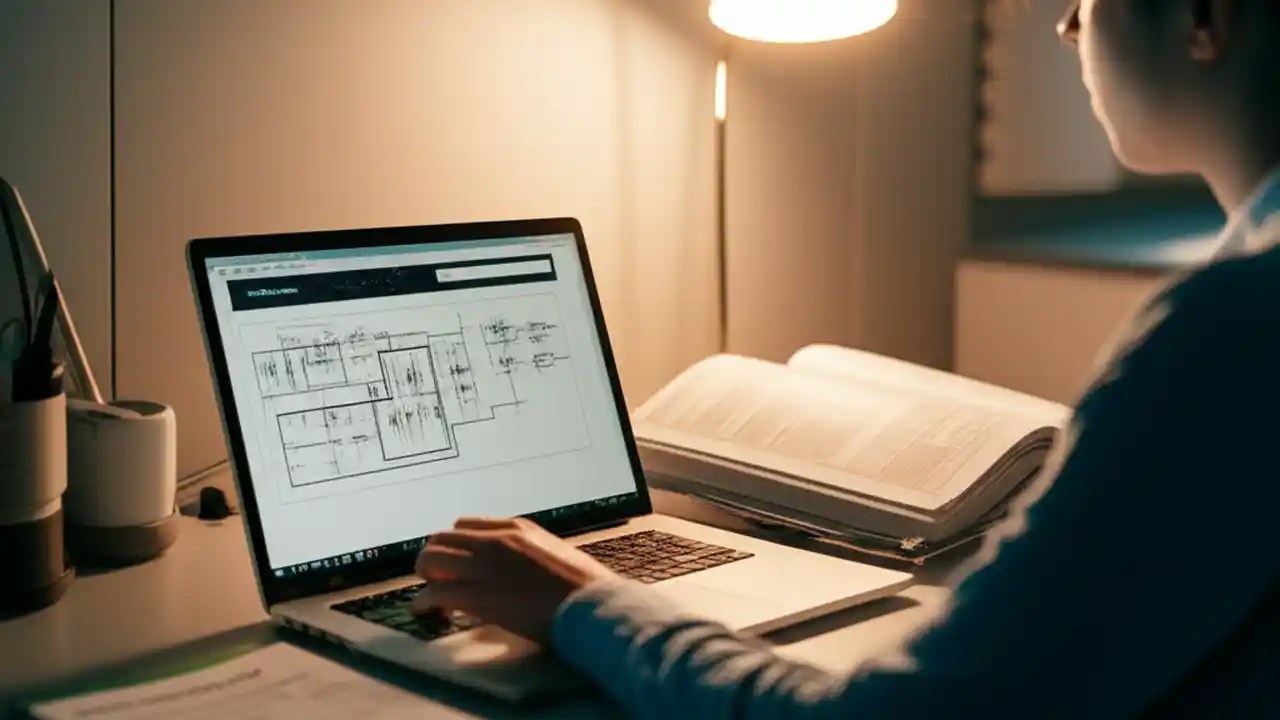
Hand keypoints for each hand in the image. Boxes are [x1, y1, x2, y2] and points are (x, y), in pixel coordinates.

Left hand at [412, 517, 617, 642]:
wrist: (591, 605)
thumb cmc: (584, 586)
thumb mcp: (555, 553)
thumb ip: (530, 552)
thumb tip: (517, 568)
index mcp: (517, 528)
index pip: (466, 525)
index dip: (455, 544)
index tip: (456, 561)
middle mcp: (496, 541)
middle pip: (442, 538)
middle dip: (435, 558)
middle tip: (438, 578)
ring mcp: (485, 565)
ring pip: (430, 559)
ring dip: (427, 577)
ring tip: (432, 595)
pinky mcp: (478, 594)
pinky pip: (435, 592)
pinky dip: (425, 602)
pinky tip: (426, 611)